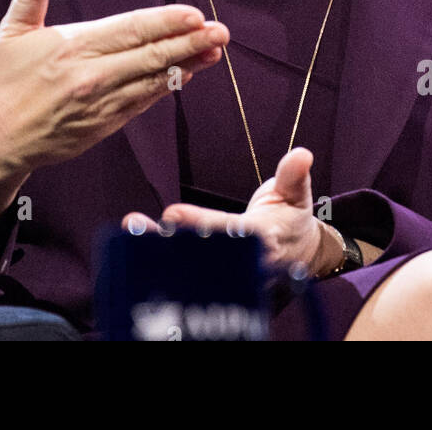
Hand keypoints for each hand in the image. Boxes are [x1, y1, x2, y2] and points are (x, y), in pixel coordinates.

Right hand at [0, 0, 226, 180]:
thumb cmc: (3, 82)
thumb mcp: (11, 34)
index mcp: (73, 48)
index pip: (130, 30)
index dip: (166, 23)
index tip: (194, 15)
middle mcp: (92, 77)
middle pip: (151, 56)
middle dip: (190, 43)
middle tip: (221, 32)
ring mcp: (101, 105)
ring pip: (153, 82)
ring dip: (187, 66)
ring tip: (214, 51)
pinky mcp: (104, 127)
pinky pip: (142, 103)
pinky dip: (166, 88)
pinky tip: (186, 75)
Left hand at [122, 147, 335, 276]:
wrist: (299, 254)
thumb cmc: (291, 218)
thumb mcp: (295, 195)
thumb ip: (293, 176)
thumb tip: (301, 154)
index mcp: (264, 240)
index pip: (228, 233)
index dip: (202, 224)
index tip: (173, 213)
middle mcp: (242, 263)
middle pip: (202, 255)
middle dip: (169, 242)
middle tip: (138, 226)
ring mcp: (228, 273)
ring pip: (189, 267)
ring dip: (155, 250)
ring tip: (130, 228)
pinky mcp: (215, 277)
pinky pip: (186, 272)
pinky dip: (159, 260)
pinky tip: (133, 242)